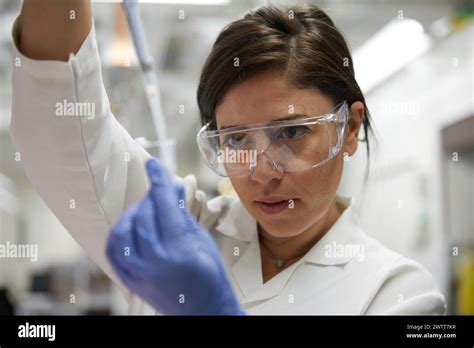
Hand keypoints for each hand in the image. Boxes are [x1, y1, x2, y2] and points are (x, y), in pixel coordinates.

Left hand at [106, 158, 244, 314]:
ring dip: (137, 212)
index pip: (164, 205)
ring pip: (125, 228)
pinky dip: (121, 230)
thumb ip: (182, 213)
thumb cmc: (210, 275)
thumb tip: (171, 186)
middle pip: (144, 214)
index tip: (153, 163)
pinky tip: (134, 224)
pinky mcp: (128, 278)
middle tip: (163, 189)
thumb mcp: (202, 240)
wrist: (203, 310)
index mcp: (178, 250)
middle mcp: (153, 261)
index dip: (158, 181)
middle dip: (153, 196)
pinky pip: (114, 247)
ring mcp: (137, 272)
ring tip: (151, 209)